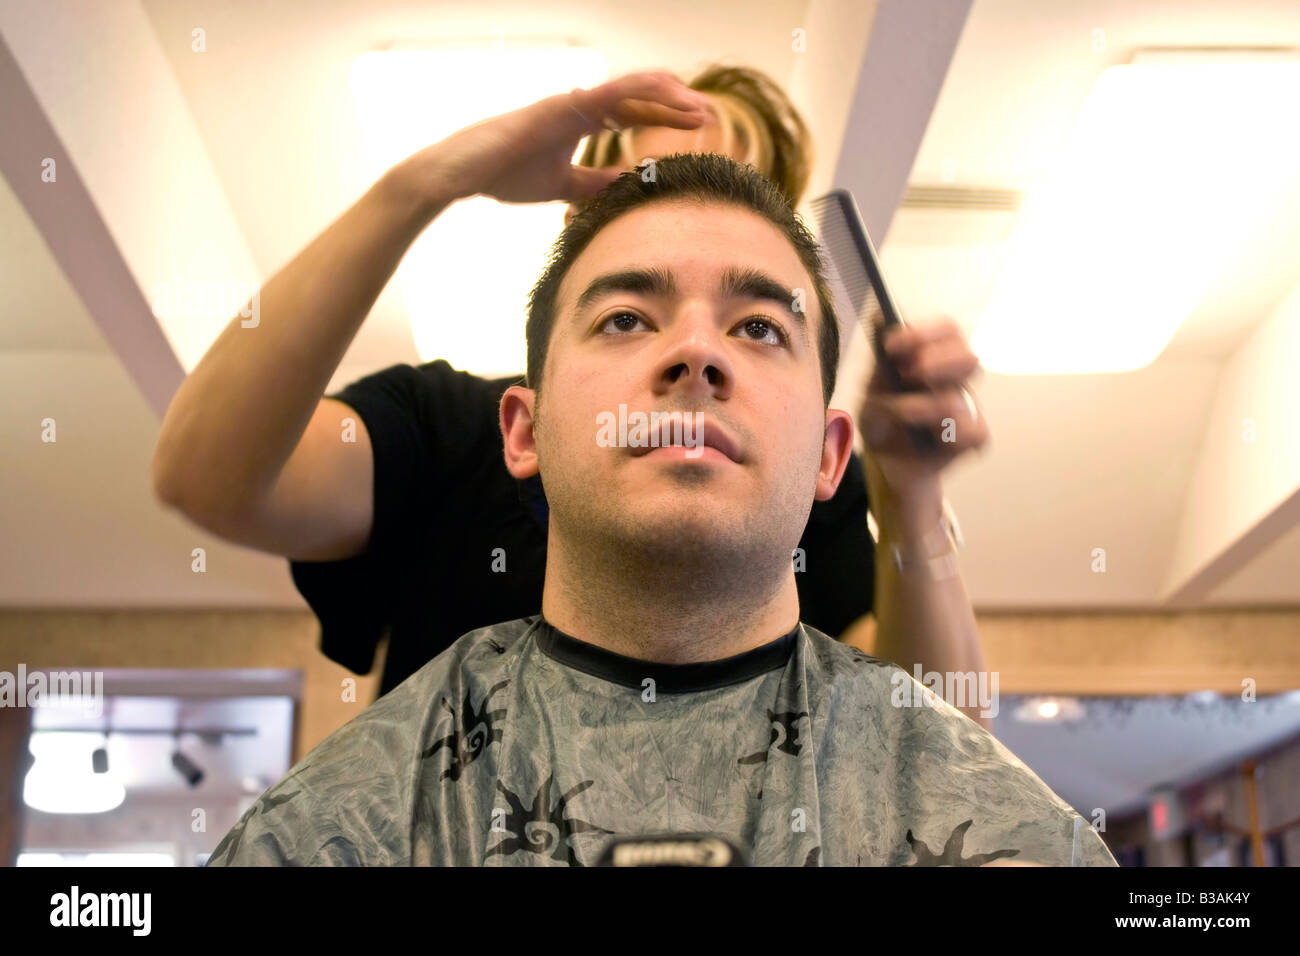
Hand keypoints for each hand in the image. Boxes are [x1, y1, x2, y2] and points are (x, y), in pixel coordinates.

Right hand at [416, 70, 713, 205]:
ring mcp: (573, 102)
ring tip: (701, 110)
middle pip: (642, 97)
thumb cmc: (505, 174)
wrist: (464, 175)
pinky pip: (610, 94)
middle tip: (712, 118)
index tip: (700, 129)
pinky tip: (667, 99)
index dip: (669, 118)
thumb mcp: (563, 186)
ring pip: (633, 88)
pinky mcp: (562, 107)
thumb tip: (627, 188)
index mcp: (583, 119)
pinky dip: (641, 95)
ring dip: (671, 97)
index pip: (636, 114)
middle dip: (679, 105)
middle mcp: (582, 104)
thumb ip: (595, 183)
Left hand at [857, 315, 989, 500]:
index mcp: (936, 358)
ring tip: (902, 413)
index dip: (923, 333)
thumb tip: (881, 317)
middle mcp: (956, 379)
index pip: (948, 330)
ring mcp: (968, 408)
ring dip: (925, 405)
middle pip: (967, 356)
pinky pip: (972, 432)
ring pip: (960, 397)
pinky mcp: (974, 437)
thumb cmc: (884, 421)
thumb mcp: (872, 390)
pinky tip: (928, 436)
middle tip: (906, 374)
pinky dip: (945, 434)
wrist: (887, 465)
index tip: (891, 344)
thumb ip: (880, 361)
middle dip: (936, 362)